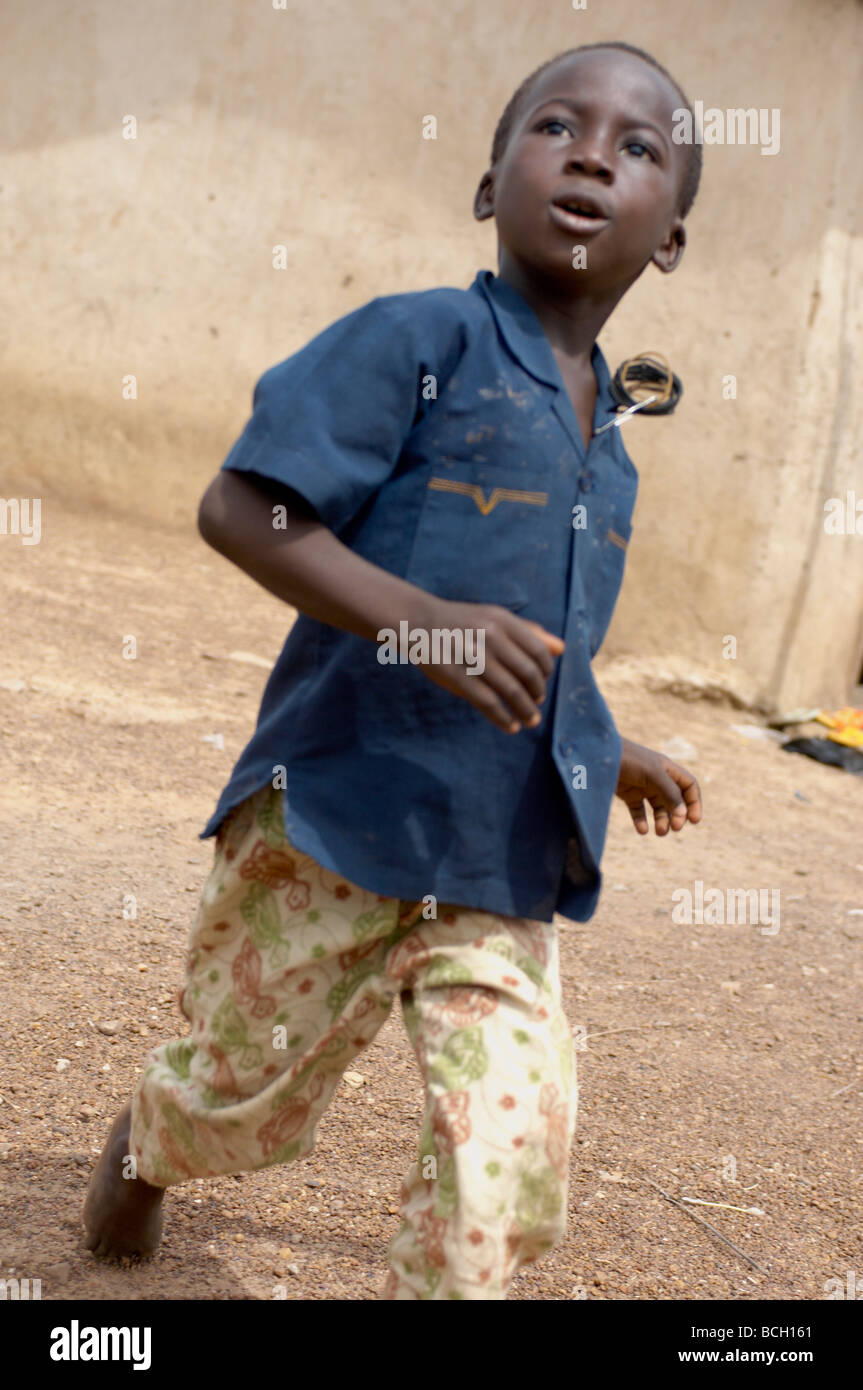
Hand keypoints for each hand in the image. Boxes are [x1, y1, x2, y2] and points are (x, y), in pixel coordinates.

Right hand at [415, 600, 564, 732]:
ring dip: (526, 711)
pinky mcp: (457, 677)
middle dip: (538, 693)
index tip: (543, 682)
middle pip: (528, 672)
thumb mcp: (495, 618)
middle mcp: (491, 637)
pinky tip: (510, 726)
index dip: (546, 671)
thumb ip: (528, 632)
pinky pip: (488, 702)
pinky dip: (503, 718)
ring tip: (531, 721)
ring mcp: (473, 658)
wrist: (418, 622)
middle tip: (537, 703)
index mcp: (503, 621)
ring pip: (511, 691)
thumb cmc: (462, 622)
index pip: (538, 651)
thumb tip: (561, 649)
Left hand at [614, 738, 701, 834]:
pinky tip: (642, 830)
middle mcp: (657, 778)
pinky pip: (638, 811)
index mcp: (668, 769)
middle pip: (675, 800)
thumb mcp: (653, 774)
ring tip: (660, 832)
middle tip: (675, 828)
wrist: (598, 754)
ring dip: (662, 821)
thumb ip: (669, 793)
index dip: (694, 803)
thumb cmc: (629, 759)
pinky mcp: (628, 793)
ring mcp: (642, 786)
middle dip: (677, 815)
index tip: (694, 820)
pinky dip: (641, 821)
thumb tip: (683, 815)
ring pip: (658, 808)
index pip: (689, 786)